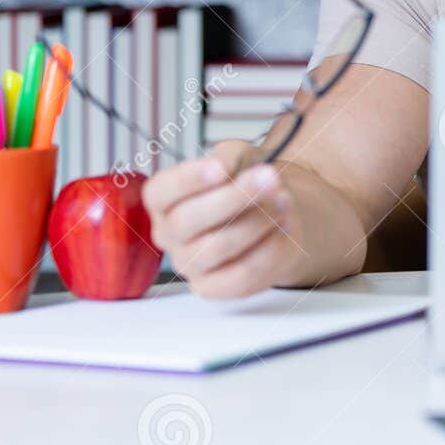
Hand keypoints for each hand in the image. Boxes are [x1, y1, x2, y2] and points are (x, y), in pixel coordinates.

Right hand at [142, 141, 306, 299]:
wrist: (273, 213)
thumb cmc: (245, 182)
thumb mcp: (238, 156)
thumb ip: (228, 156)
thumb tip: (225, 167)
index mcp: (163, 200)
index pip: (161, 192)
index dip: (188, 179)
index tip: (220, 167)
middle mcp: (169, 234)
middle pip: (189, 220)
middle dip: (235, 197)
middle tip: (269, 178)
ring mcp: (189, 264)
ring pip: (219, 246)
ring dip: (258, 220)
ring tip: (284, 199)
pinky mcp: (214, 287)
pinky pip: (242, 273)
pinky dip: (269, 247)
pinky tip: (283, 225)